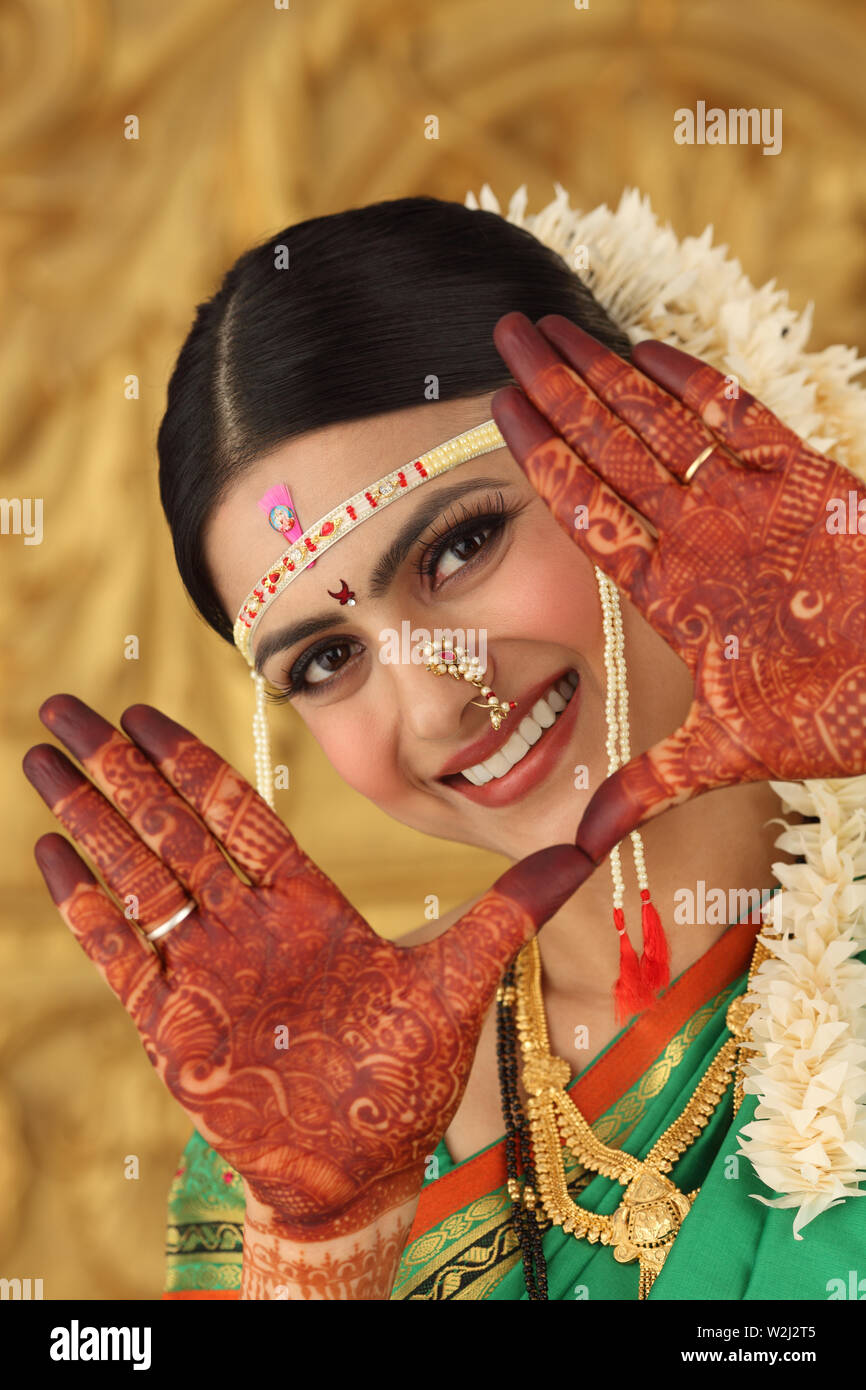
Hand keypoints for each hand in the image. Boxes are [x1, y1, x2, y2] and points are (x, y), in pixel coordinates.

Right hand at [23, 696, 590, 1239]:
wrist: (358, 1171)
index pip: (236, 812)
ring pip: (135, 873)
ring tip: (41, 753)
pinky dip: (84, 902)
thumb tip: (589, 843)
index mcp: (302, 903)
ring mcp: (204, 970)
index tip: (148, 711)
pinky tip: (49, 850)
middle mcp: (244, 924)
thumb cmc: (403, 1079)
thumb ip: (512, 906)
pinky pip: (119, 951)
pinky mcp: (173, 1024)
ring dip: (89, 814)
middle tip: (66, 703)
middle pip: (169, 825)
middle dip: (118, 765)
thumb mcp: (462, 977)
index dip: (192, 761)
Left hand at [490, 311, 865, 862]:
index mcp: (671, 588)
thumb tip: (580, 844)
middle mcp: (699, 535)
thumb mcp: (725, 755)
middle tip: (506, 332)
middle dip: (556, 391)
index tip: (495, 410)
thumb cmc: (829, 722)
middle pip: (610, 448)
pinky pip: (745, 421)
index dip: (540, 458)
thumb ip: (650, 783)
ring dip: (608, 374)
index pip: (587, 508)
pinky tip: (647, 348)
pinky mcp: (809, 482)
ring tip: (554, 327)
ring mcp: (749, 504)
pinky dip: (700, 386)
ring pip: (664, 422)